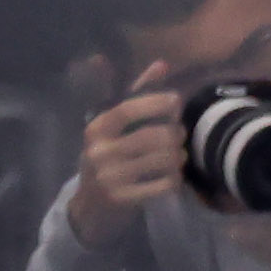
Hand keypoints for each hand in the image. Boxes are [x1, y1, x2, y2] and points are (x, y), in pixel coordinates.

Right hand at [67, 62, 186, 249]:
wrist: (91, 206)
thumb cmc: (108, 158)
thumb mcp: (114, 126)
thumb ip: (137, 94)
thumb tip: (162, 63)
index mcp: (96, 128)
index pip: (128, 110)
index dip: (156, 103)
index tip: (176, 101)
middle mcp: (100, 151)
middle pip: (152, 136)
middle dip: (174, 134)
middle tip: (180, 135)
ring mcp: (111, 177)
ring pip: (162, 160)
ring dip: (178, 156)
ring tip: (178, 155)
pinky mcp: (124, 199)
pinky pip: (164, 184)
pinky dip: (175, 179)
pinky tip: (173, 176)